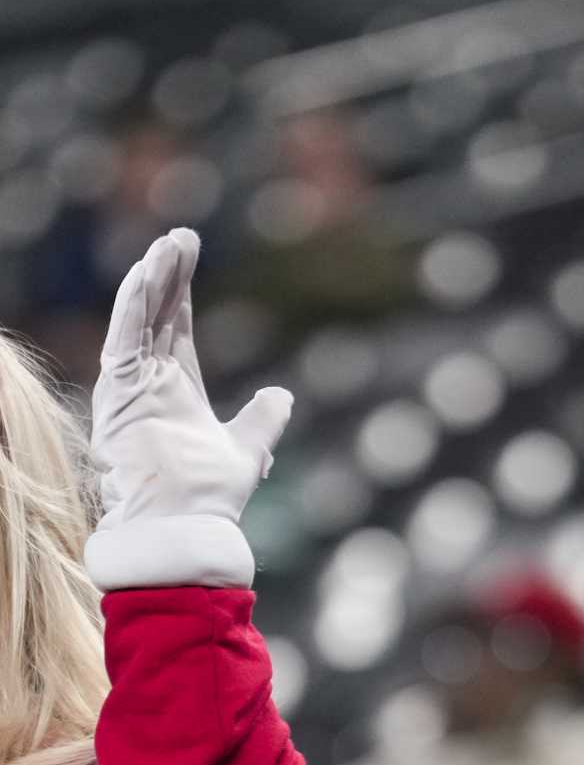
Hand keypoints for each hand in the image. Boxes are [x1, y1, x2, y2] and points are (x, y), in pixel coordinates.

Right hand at [84, 227, 294, 590]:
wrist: (187, 527)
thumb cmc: (210, 499)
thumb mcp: (247, 449)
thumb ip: (262, 420)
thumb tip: (282, 395)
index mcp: (175, 392)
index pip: (174, 330)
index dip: (179, 293)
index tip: (187, 255)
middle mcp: (148, 385)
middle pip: (155, 317)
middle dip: (167, 276)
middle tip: (181, 236)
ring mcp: (130, 389)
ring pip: (139, 322)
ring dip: (152, 282)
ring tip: (169, 244)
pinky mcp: (120, 395)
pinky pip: (125, 340)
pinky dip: (133, 307)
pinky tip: (144, 274)